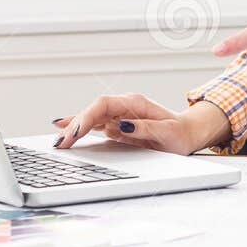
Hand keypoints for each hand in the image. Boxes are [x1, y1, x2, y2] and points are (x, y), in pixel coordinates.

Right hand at [52, 95, 229, 154]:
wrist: (188, 134)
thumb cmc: (180, 133)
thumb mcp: (168, 132)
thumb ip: (145, 128)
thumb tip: (122, 125)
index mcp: (135, 103)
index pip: (103, 104)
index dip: (87, 116)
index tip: (76, 132)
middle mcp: (124, 107)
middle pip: (93, 111)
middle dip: (75, 126)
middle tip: (60, 143)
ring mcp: (120, 116)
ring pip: (91, 119)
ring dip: (75, 129)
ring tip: (58, 141)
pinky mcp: (118, 127)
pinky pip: (96, 127)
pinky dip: (81, 130)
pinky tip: (67, 133)